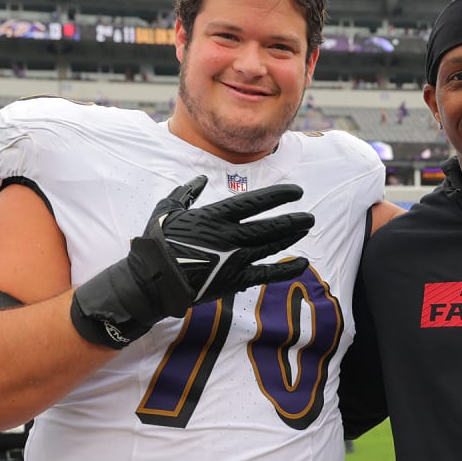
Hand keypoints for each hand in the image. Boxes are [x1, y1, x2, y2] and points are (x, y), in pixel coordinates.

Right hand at [72, 175, 314, 347]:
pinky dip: (285, 270)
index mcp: (216, 217)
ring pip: (270, 246)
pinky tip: (302, 264)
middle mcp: (230, 237)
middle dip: (292, 220)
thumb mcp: (168, 210)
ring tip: (306, 228)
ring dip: (290, 237)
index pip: (255, 203)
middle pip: (270, 226)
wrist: (152, 280)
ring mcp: (234, 259)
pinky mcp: (234, 280)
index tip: (296, 192)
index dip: (278, 196)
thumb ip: (186, 193)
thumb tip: (200, 180)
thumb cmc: (157, 242)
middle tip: (309, 217)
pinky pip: (266, 274)